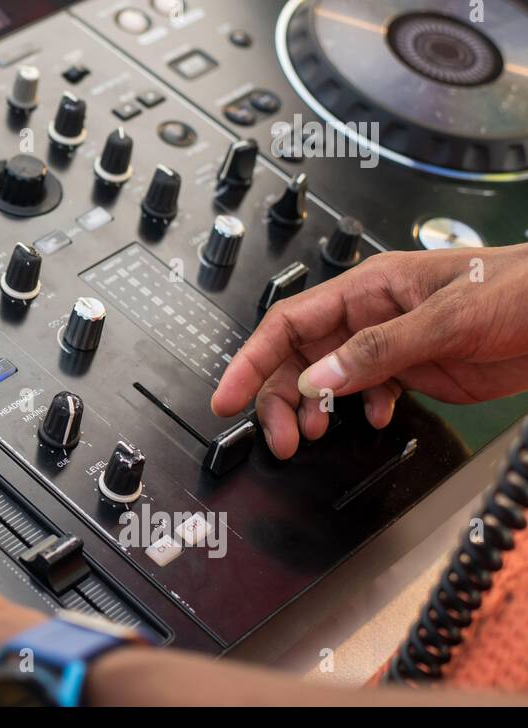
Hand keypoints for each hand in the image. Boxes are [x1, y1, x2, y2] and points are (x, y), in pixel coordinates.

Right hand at [212, 243, 527, 458]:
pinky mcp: (417, 369)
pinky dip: (362, 411)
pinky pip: (369, 391)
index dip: (252, 360)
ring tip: (313, 434)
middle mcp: (372, 315)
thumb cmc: (523, 290)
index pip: (289, 323)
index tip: (228, 395)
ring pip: (329, 378)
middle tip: (280, 438)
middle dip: (280, 397)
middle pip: (300, 356)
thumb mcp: (446, 318)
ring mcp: (393, 344)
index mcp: (369, 289)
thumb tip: (319, 380)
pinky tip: (375, 419)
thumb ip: (378, 351)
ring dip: (315, 408)